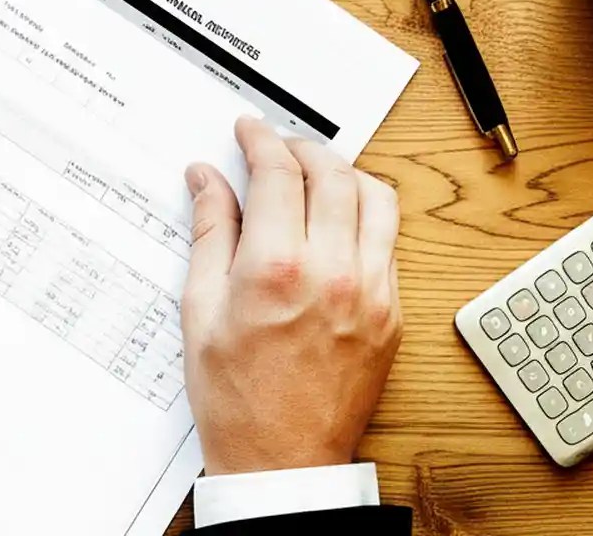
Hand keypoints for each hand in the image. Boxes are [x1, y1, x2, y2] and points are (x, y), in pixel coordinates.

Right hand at [181, 116, 400, 474]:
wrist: (282, 461)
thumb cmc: (235, 398)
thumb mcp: (200, 309)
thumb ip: (211, 234)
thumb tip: (208, 182)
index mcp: (276, 268)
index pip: (278, 172)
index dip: (260, 140)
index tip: (248, 131)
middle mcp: (332, 271)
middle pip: (332, 173)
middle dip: (302, 147)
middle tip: (277, 148)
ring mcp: (371, 292)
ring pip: (376, 198)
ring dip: (345, 173)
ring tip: (316, 176)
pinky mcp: (392, 314)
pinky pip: (390, 242)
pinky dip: (366, 216)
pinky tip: (338, 224)